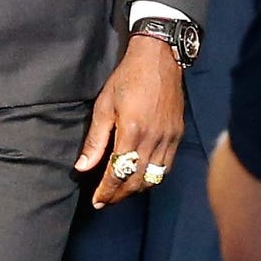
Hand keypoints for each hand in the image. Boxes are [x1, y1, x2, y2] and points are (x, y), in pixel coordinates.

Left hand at [76, 35, 186, 207]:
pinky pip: (166, 166)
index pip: (118, 173)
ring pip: (154, 177)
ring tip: (121, 192)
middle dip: (120, 194)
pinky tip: (141, 177)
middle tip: (105, 201)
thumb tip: (82, 167)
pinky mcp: (178, 135)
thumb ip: (95, 140)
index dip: (107, 190)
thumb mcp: (104, 106)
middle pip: (137, 180)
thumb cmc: (127, 78)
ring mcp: (169, 138)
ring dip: (136, 189)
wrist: (159, 59)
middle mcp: (153, 139)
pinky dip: (153, 177)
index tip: (97, 201)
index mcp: (132, 132)